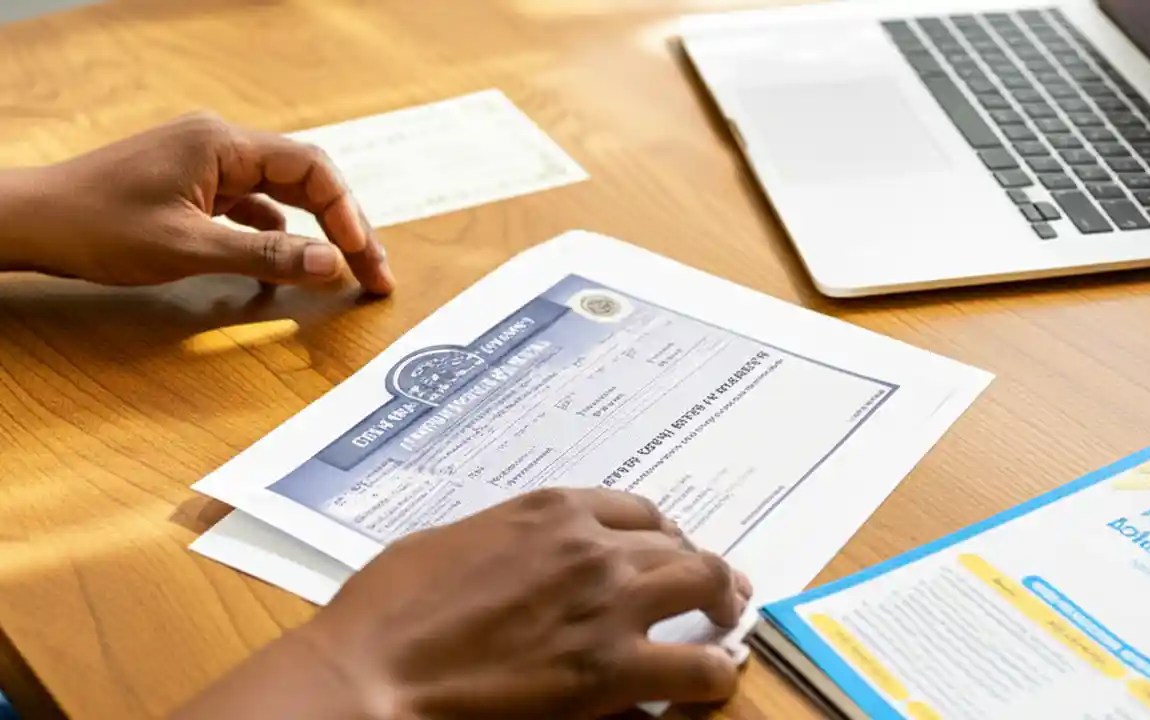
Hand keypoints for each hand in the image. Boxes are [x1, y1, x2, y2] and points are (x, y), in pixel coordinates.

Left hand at [0, 112, 393, 292]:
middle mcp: (220, 145)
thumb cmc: (97, 227)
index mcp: (222, 143)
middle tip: (374, 273)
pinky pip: (254, 208)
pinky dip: (277, 237)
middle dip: (344, 228)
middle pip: (306, 181)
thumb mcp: (189, 248)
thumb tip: (332, 265)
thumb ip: (266, 256)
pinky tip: (288, 266)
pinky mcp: (195, 188)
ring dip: (316, 233)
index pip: (311, 168)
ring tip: (346, 271)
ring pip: (284, 195)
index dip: (346, 214)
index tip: (362, 257)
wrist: (32, 224)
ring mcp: (207, 166)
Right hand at [173, 489, 752, 719]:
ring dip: (722, 605)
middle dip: (697, 568)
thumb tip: (529, 557)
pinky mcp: (613, 672)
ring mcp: (610, 607)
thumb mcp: (448, 543)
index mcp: (551, 511)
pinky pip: (696, 668)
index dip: (662, 534)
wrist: (374, 673)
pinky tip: (707, 683)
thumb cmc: (389, 611)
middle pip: (678, 546)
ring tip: (727, 625)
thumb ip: (509, 541)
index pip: (638, 510)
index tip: (668, 551)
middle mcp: (592, 547)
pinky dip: (709, 675)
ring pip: (705, 586)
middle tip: (713, 590)